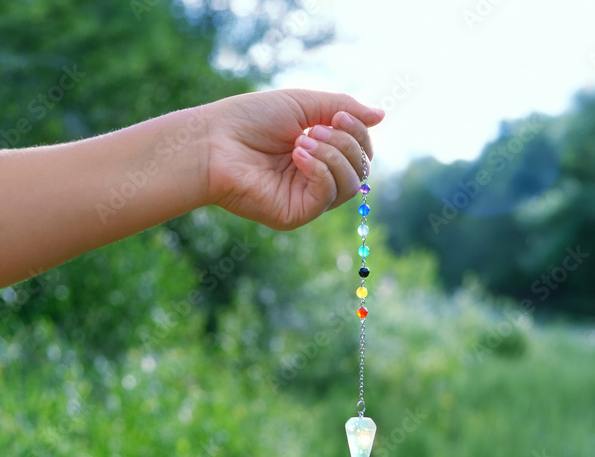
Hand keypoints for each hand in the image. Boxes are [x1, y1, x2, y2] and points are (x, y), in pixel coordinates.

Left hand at [204, 89, 384, 229]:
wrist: (213, 141)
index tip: (339, 115)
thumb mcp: (303, 104)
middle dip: (348, 143)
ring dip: (334, 155)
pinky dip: (320, 170)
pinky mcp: (295, 214)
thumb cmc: (250, 119)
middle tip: (316, 128)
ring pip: (351, 185)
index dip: (358, 133)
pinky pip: (328, 196)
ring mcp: (307, 199)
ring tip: (302, 140)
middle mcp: (316, 178)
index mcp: (319, 153)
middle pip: (362, 169)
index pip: (360, 151)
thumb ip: (343, 109)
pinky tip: (297, 155)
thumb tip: (382, 115)